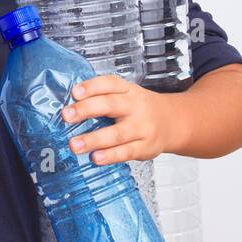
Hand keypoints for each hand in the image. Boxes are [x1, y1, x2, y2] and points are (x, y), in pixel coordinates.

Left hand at [61, 74, 182, 164]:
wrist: (173, 122)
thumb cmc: (140, 109)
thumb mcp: (126, 95)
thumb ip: (102, 98)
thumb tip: (70, 107)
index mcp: (128, 90)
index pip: (110, 83)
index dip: (92, 86)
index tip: (75, 92)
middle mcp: (135, 107)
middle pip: (111, 105)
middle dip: (87, 110)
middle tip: (67, 116)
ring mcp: (142, 128)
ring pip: (117, 133)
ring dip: (94, 139)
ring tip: (75, 145)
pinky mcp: (145, 147)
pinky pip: (126, 152)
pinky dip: (110, 156)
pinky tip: (96, 158)